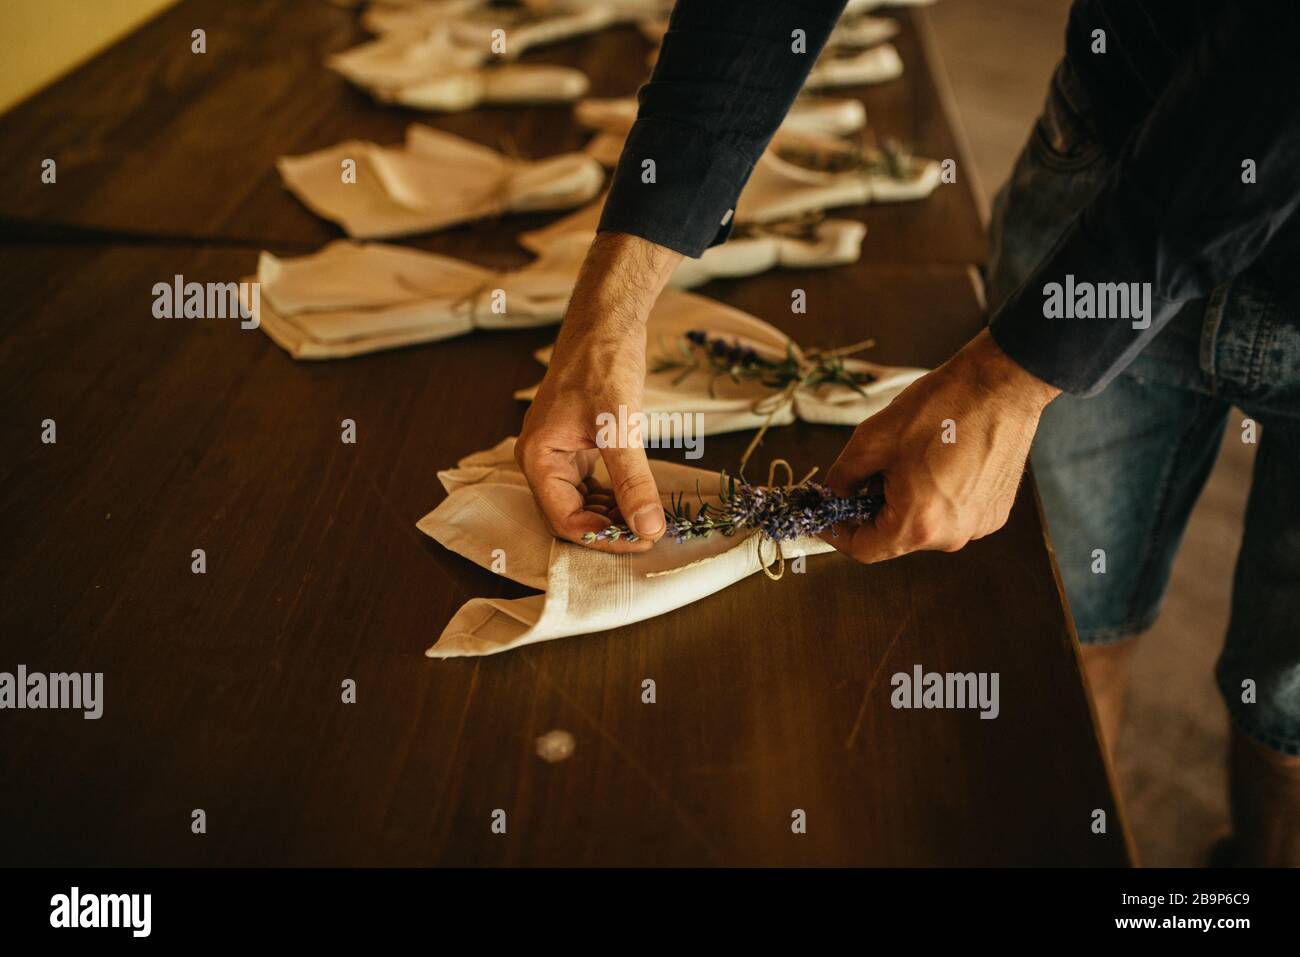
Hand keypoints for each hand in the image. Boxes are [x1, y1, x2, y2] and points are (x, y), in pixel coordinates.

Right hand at [515, 232, 682, 552]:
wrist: (605, 320)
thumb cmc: (602, 363)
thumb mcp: (619, 426)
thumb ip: (633, 481)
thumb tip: (649, 527)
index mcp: (538, 458)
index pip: (565, 520)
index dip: (604, 536)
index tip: (643, 539)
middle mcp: (543, 460)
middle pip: (571, 516)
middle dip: (610, 529)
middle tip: (651, 533)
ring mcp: (560, 453)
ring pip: (584, 503)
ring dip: (614, 516)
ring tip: (650, 519)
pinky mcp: (579, 444)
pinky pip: (593, 484)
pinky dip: (616, 496)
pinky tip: (640, 499)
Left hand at [820, 329, 1059, 562]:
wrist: (1002, 385)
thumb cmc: (941, 408)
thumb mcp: (871, 439)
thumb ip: (843, 477)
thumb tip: (834, 494)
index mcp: (918, 524)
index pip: (863, 549)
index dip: (836, 532)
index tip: (824, 514)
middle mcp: (951, 536)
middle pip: (894, 537)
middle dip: (872, 509)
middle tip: (866, 473)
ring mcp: (977, 526)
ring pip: (922, 524)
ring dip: (904, 501)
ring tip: (906, 459)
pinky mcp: (994, 512)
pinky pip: (950, 514)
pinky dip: (933, 496)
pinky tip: (936, 462)